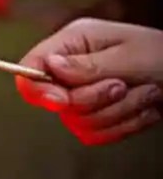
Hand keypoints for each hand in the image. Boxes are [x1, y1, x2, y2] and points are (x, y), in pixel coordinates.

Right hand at [15, 18, 162, 144]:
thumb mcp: (131, 56)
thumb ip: (89, 65)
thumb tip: (49, 65)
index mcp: (74, 43)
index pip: (31, 67)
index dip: (38, 87)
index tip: (63, 100)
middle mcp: (72, 69)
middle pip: (56, 101)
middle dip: (94, 100)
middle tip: (122, 86)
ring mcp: (83, 95)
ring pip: (77, 121)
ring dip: (118, 113)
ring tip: (147, 93)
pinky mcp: (98, 118)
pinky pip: (95, 135)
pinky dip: (125, 126)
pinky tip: (147, 109)